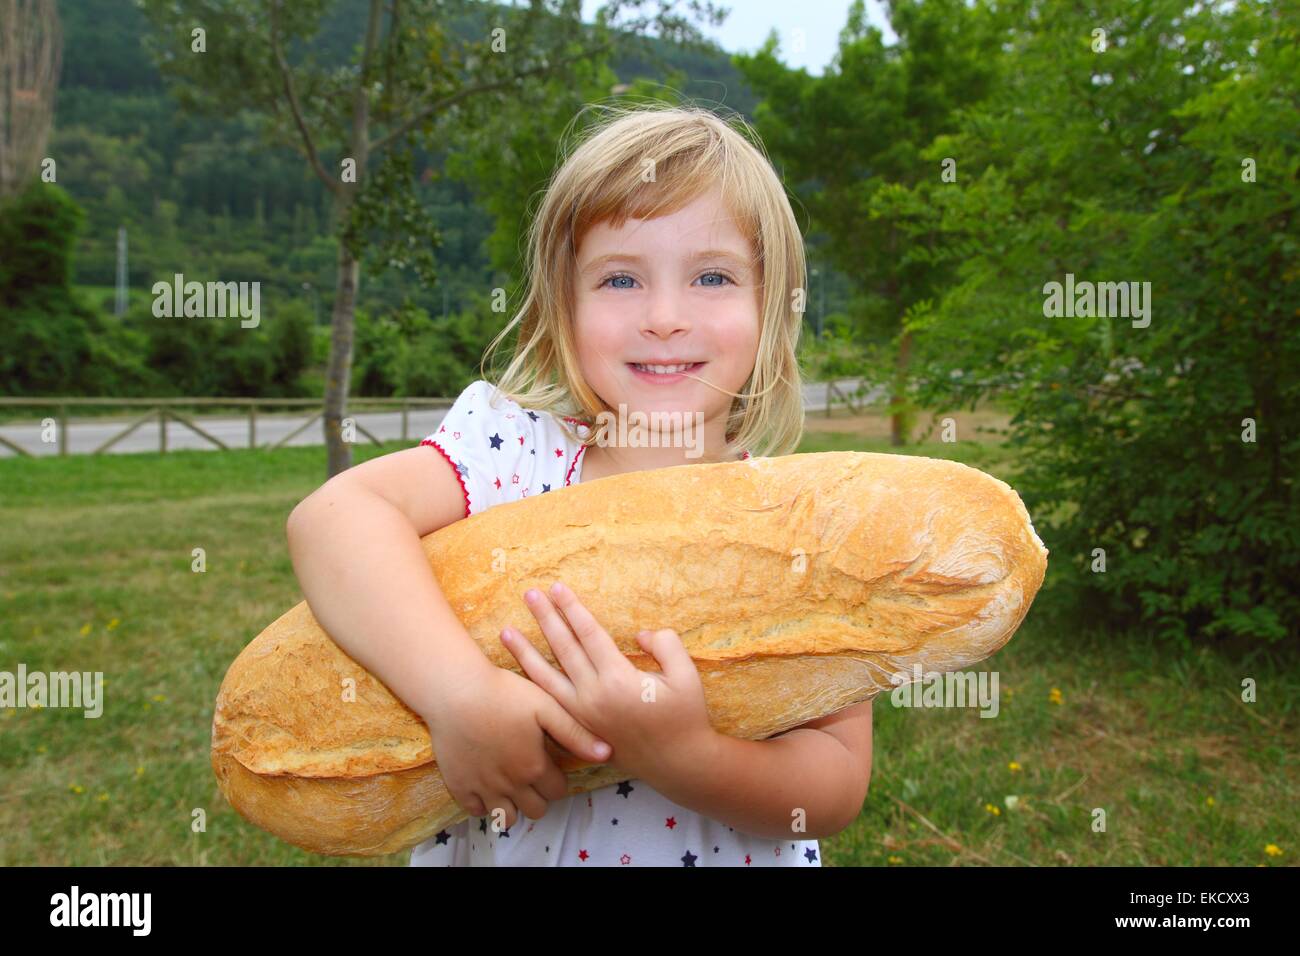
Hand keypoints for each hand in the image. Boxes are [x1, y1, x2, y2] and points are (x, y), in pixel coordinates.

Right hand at [423, 664, 612, 832]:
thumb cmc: (504, 693)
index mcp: (534, 767)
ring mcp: (484, 788)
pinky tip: (487, 782)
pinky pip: (476, 811)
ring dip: (513, 805)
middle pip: (536, 810)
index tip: (550, 764)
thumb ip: (576, 733)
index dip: (557, 779)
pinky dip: (484, 803)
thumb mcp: (546, 707)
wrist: (457, 691)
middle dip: (539, 796)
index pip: (558, 791)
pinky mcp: (459, 786)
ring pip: (507, 818)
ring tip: (511, 783)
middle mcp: (511, 784)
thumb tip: (606, 753)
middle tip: (532, 774)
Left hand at [500, 580, 716, 782]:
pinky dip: (533, 683)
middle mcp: (594, 696)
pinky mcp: (579, 727)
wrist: (677, 763)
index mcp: (619, 679)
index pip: (589, 634)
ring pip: (546, 677)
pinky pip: (549, 700)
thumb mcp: (687, 675)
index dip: (572, 609)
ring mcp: (582, 714)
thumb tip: (640, 635)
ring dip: (525, 652)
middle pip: (563, 649)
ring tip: (506, 631)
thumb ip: (666, 645)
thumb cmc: (686, 717)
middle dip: (546, 618)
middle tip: (529, 595)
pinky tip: (521, 670)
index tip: (558, 588)